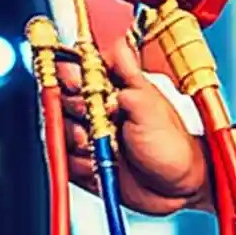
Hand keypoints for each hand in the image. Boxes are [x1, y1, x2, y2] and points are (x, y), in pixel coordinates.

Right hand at [56, 36, 210, 215]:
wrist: (177, 189)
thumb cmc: (173, 145)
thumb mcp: (151, 105)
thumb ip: (127, 76)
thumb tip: (118, 45)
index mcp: (113, 87)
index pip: (78, 68)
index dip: (71, 73)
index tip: (77, 83)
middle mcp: (97, 108)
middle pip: (60, 96)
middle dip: (71, 106)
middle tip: (90, 116)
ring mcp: (88, 135)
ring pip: (58, 128)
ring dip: (73, 137)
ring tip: (96, 144)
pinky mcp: (81, 162)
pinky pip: (62, 159)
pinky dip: (74, 163)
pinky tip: (95, 164)